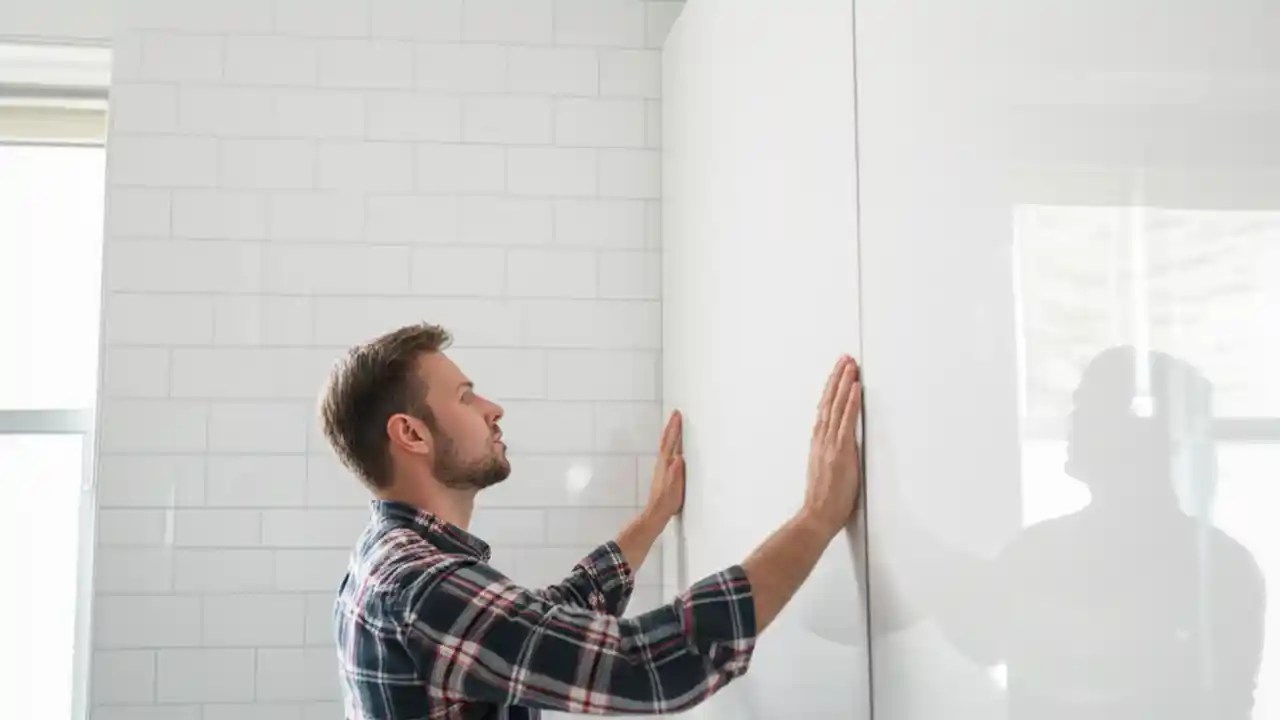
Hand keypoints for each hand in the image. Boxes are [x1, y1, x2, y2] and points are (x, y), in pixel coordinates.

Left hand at [646, 410, 685, 520]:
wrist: (656, 513)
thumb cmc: (666, 502)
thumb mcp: (674, 488)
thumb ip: (676, 473)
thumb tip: (679, 458)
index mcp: (665, 464)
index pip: (670, 442)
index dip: (674, 428)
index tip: (677, 415)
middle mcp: (662, 463)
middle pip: (667, 440)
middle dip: (672, 427)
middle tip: (675, 414)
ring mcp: (662, 467)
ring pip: (666, 446)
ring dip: (671, 434)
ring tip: (675, 425)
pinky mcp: (664, 472)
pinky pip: (668, 452)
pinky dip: (671, 444)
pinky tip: (674, 447)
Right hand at [802, 356, 862, 533]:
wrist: (817, 515)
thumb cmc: (823, 500)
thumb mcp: (825, 471)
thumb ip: (830, 455)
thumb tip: (840, 448)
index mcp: (819, 443)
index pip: (825, 409)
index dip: (832, 390)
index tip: (838, 374)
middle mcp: (822, 439)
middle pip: (829, 401)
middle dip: (837, 378)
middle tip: (845, 359)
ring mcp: (830, 443)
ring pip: (837, 405)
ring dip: (844, 383)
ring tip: (851, 365)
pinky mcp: (840, 450)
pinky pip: (846, 420)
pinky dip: (850, 401)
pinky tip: (855, 387)